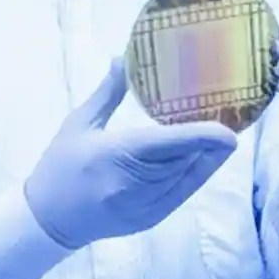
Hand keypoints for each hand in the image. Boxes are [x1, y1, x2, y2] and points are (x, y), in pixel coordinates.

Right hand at [24, 59, 238, 249]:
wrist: (48, 220)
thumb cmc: (60, 166)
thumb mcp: (79, 124)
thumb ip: (108, 93)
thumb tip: (123, 58)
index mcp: (116, 155)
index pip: (170, 145)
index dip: (203, 137)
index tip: (230, 129)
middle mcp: (134, 184)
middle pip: (184, 159)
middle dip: (207, 140)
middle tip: (226, 115)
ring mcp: (144, 206)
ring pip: (187, 177)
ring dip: (204, 156)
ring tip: (219, 133)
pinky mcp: (150, 219)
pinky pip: (182, 193)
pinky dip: (195, 174)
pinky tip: (204, 157)